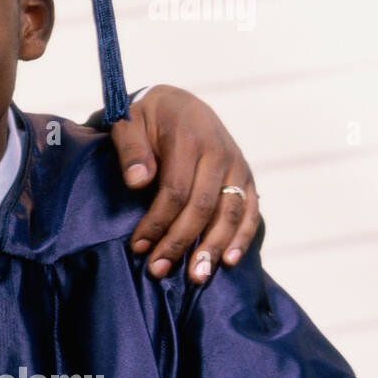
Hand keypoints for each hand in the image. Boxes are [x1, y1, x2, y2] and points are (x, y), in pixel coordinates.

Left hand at [112, 85, 259, 282]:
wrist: (177, 101)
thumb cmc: (146, 116)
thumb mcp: (128, 121)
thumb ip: (131, 150)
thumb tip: (137, 182)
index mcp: (189, 139)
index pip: (175, 191)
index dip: (157, 222)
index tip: (138, 246)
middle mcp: (219, 153)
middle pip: (203, 207)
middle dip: (181, 242)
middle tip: (159, 269)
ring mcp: (237, 165)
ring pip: (230, 213)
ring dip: (212, 248)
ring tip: (195, 276)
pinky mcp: (246, 176)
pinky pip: (250, 210)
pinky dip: (242, 237)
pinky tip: (229, 261)